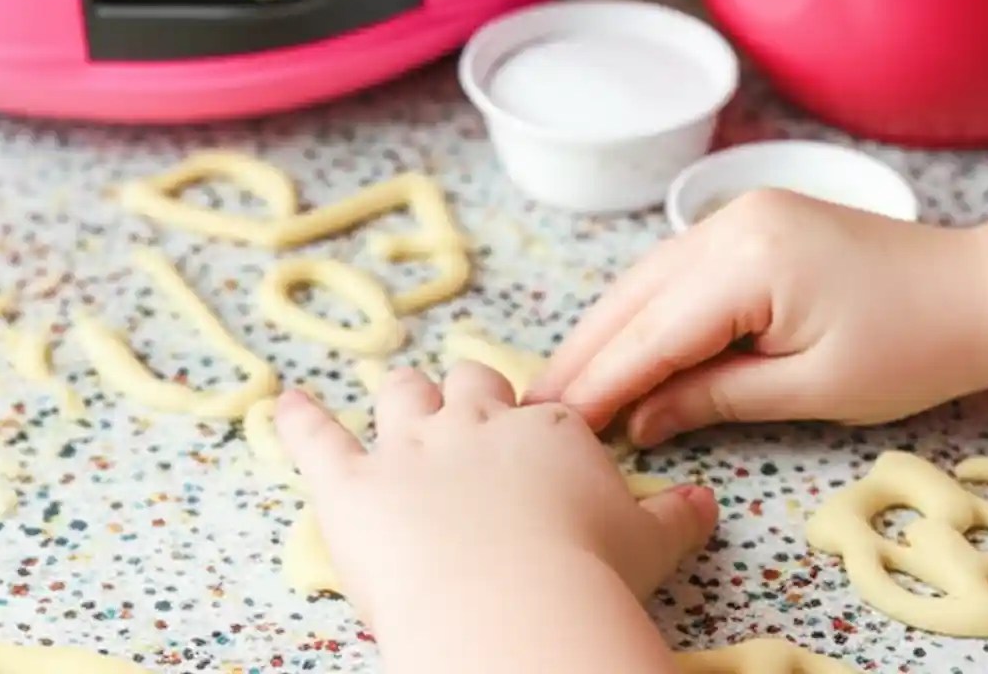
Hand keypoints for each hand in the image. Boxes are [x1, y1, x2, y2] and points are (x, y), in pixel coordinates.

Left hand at [275, 363, 718, 625]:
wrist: (513, 603)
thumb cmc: (589, 571)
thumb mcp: (651, 543)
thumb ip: (677, 515)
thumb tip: (706, 502)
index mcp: (546, 431)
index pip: (537, 408)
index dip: (529, 421)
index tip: (528, 437)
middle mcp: (475, 424)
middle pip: (468, 384)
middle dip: (467, 394)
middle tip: (467, 409)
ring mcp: (408, 447)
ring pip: (401, 393)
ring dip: (402, 394)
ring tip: (399, 393)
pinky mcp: (350, 483)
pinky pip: (314, 438)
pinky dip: (296, 420)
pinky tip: (282, 403)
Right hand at [526, 189, 987, 445]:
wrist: (981, 292)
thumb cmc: (912, 349)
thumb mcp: (809, 389)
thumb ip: (714, 398)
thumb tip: (639, 423)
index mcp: (750, 260)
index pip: (651, 333)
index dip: (599, 384)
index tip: (552, 426)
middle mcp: (732, 222)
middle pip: (632, 298)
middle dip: (583, 355)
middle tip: (530, 409)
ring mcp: (740, 213)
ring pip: (645, 280)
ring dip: (603, 332)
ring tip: (561, 384)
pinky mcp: (751, 222)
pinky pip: (675, 271)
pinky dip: (642, 312)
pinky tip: (617, 345)